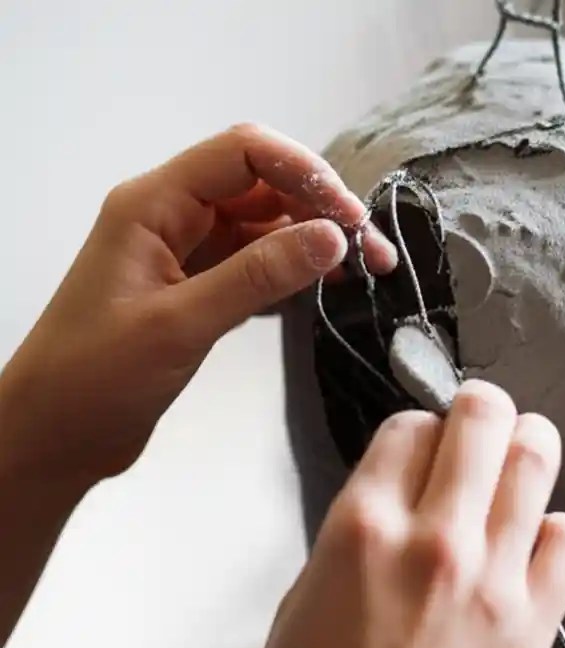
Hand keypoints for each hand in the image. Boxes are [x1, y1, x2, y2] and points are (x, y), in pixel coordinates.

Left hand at [0, 123, 395, 487]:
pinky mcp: (196, 287)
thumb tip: (333, 237)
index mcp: (153, 205)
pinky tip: (328, 288)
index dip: (304, 173)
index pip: (242, 154)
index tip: (351, 220)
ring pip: (264, 223)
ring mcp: (183, 251)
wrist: (51, 437)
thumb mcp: (181, 324)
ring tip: (367, 271)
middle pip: (261, 183)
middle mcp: (170, 216)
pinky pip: (257, 260)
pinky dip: (295, 269)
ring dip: (315, 239)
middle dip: (321, 207)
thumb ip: (259, 275)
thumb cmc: (95, 378)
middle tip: (374, 252)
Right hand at [244, 381, 564, 647]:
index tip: (421, 447)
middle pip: (482, 420)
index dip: (417, 432)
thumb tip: (399, 501)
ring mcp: (493, 580)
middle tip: (481, 417)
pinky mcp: (535, 624)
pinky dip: (555, 528)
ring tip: (518, 452)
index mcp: (360, 531)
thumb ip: (357, 535)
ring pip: (536, 460)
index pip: (410, 429)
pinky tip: (532, 540)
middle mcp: (434, 542)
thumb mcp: (301, 603)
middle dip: (481, 409)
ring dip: (527, 444)